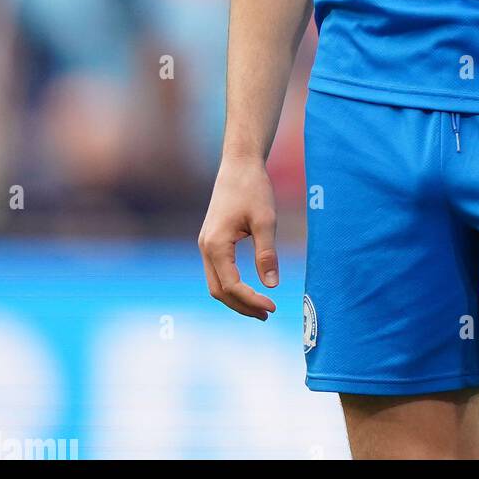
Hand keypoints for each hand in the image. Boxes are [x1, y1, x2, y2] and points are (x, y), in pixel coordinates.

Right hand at [198, 156, 278, 318]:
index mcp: (216, 245)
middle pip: (219, 291)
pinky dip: (231, 286)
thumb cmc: (253, 189)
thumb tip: (272, 285)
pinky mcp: (211, 240)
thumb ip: (267, 253)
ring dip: (236, 298)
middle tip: (268, 314)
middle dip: (242, 306)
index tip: (273, 306)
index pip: (231, 286)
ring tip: (261, 307)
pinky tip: (249, 289)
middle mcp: (206, 247)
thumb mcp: (265, 220)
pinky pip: (218, 272)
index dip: (252, 300)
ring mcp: (206, 244)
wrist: (239, 165)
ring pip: (215, 284)